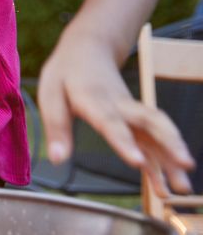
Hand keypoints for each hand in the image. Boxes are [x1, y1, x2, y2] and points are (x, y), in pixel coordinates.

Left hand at [36, 29, 194, 196]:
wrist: (88, 48)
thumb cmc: (66, 74)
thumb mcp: (50, 95)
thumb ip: (56, 128)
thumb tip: (56, 159)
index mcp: (94, 98)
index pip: (110, 121)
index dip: (124, 142)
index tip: (138, 162)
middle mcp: (120, 105)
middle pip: (149, 121)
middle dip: (169, 144)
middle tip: (185, 165)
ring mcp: (132, 111)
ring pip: (158, 130)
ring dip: (173, 156)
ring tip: (183, 187)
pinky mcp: (137, 118)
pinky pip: (154, 139)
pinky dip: (163, 161)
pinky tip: (169, 184)